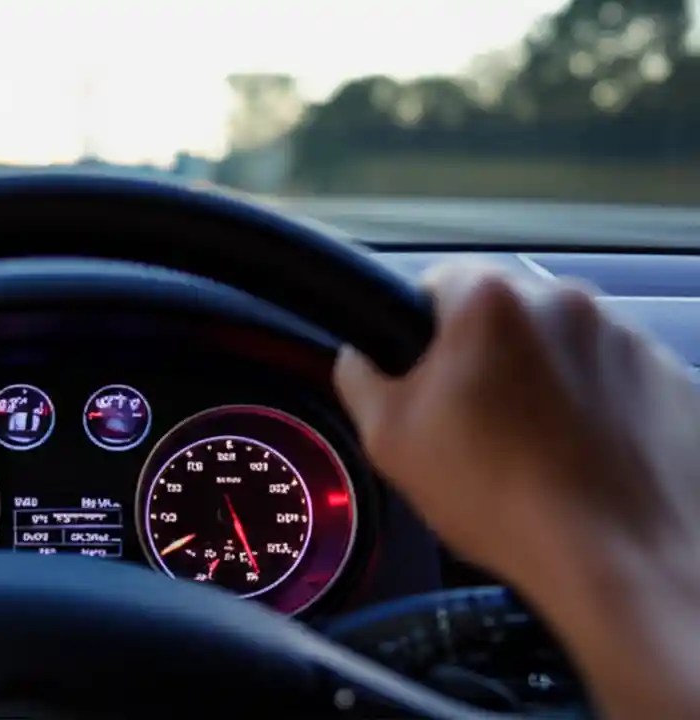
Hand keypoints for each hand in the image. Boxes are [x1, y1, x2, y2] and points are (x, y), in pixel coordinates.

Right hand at [334, 261, 699, 717]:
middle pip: (505, 315)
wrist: (618, 561)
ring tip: (530, 451)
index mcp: (491, 302)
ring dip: (542, 381)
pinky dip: (595, 407)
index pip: (437, 282)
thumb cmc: (504, 501)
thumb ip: (359, 378)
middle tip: (472, 424)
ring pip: (562, 346)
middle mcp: (566, 303)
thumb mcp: (388, 440)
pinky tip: (576, 458)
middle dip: (486, 358)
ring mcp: (628, 338)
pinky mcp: (670, 378)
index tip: (426, 375)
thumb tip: (360, 359)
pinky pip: (614, 379)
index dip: (421, 333)